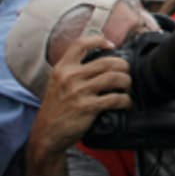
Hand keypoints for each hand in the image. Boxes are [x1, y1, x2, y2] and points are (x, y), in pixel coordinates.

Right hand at [28, 36, 131, 157]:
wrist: (46, 134)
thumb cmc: (57, 108)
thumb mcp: (58, 83)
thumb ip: (74, 70)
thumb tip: (102, 58)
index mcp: (62, 69)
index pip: (80, 44)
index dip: (99, 40)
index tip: (111, 46)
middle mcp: (69, 77)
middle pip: (108, 61)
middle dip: (123, 67)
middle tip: (126, 74)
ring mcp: (78, 92)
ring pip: (115, 77)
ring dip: (127, 82)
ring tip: (126, 88)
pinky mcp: (87, 107)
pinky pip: (115, 98)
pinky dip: (125, 100)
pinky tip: (125, 103)